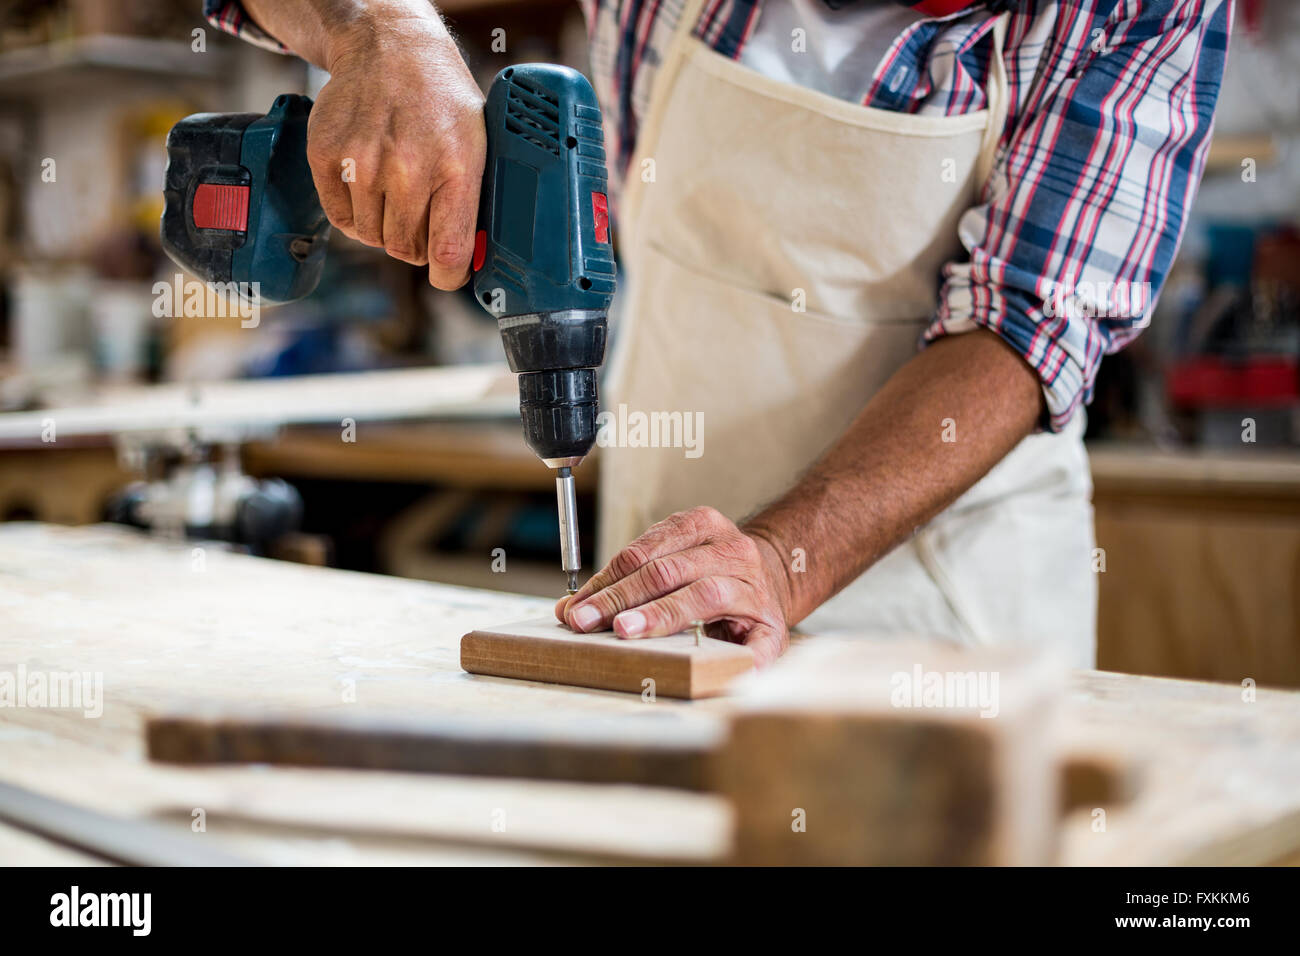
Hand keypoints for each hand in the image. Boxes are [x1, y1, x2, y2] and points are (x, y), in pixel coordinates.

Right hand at [307, 8, 485, 288]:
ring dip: (383, 227)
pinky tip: (369, 189)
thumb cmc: (439, 99)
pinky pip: (340, 218)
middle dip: (415, 245)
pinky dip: (355, 215)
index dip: (449, 276)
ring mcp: (363, 162)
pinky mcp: (326, 155)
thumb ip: (474, 201)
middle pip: (404, 249)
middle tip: (420, 221)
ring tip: (394, 194)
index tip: (447, 276)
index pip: (448, 250)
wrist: (388, 46)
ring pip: (371, 237)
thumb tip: (473, 258)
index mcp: (456, 166)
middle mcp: (407, 167)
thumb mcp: (478, 142)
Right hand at [554, 506, 793, 665]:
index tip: (624, 630)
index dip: (660, 612)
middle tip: (584, 621)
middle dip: (619, 598)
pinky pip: (642, 540)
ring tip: (576, 608)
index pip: (703, 595)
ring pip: (648, 552)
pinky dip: (611, 567)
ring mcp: (710, 530)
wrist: (767, 569)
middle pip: (668, 572)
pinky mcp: (689, 519)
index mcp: (750, 587)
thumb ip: (754, 659)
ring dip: (606, 582)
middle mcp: (733, 553)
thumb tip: (743, 678)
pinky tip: (589, 589)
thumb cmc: (755, 614)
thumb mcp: (767, 641)